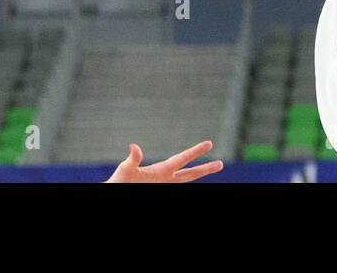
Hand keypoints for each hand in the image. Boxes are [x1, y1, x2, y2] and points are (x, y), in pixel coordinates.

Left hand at [105, 140, 223, 182]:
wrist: (115, 191)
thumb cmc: (118, 181)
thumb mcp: (126, 170)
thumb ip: (132, 159)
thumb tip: (133, 147)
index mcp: (161, 170)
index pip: (183, 159)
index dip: (196, 152)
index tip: (209, 143)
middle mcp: (166, 178)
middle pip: (190, 174)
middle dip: (205, 169)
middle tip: (221, 163)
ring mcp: (164, 186)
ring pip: (185, 182)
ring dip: (198, 178)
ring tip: (210, 175)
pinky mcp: (162, 193)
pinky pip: (177, 192)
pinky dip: (185, 187)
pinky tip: (194, 186)